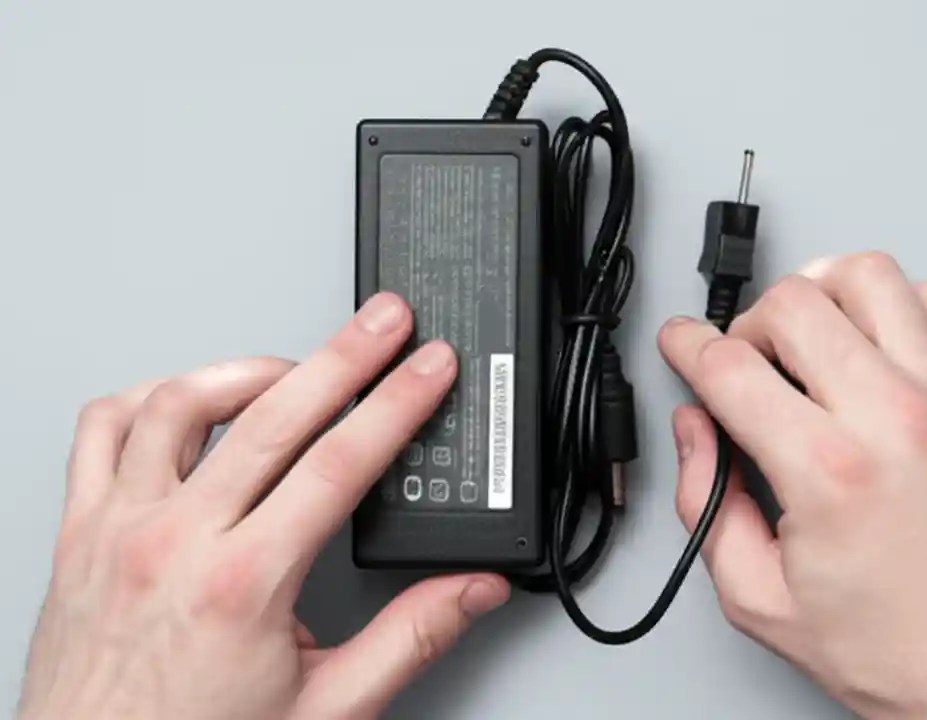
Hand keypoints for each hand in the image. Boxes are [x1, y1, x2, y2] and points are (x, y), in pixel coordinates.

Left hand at [19, 293, 509, 719]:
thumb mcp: (327, 707)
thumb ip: (410, 637)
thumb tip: (473, 590)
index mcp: (245, 583)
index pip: (340, 463)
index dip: (397, 403)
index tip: (430, 366)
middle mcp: (175, 542)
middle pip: (273, 415)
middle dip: (344, 354)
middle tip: (386, 319)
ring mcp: (119, 528)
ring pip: (181, 404)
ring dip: (248, 368)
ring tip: (296, 363)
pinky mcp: (79, 531)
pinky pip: (103, 430)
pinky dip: (150, 397)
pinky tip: (190, 399)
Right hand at [660, 252, 926, 719]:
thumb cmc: (891, 648)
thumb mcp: (758, 596)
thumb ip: (706, 502)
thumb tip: (696, 434)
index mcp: (827, 471)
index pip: (730, 367)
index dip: (685, 346)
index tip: (678, 344)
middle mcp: (891, 420)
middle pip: (793, 303)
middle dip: (745, 324)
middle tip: (739, 363)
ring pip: (869, 276)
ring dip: (819, 292)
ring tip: (801, 336)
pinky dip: (890, 304)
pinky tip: (866, 341)